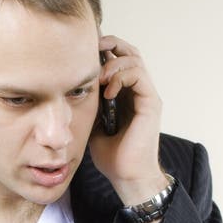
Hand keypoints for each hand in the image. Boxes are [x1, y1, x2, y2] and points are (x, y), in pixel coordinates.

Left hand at [90, 35, 168, 208]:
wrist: (126, 176)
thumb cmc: (112, 157)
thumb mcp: (93, 124)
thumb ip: (89, 105)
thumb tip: (70, 89)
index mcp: (126, 94)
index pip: (119, 59)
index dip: (104, 50)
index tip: (84, 54)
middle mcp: (138, 91)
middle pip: (130, 52)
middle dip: (110, 45)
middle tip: (92, 50)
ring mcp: (146, 96)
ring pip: (134, 59)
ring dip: (112, 64)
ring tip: (99, 79)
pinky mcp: (151, 103)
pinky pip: (138, 75)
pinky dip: (121, 77)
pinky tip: (108, 92)